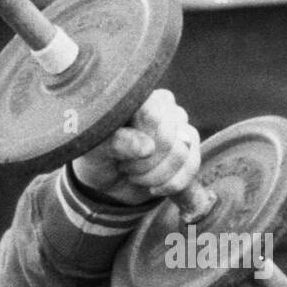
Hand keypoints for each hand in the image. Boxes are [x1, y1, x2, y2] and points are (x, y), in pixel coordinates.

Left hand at [70, 89, 200, 205]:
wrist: (106, 181)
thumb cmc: (97, 156)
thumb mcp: (95, 149)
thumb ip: (117, 142)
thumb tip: (148, 148)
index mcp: (142, 98)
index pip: (152, 117)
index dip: (138, 142)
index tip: (118, 156)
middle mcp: (167, 109)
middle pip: (167, 140)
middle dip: (141, 163)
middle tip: (123, 166)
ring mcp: (182, 130)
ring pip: (181, 155)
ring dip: (153, 176)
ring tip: (134, 175)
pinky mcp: (191, 153)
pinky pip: (191, 168)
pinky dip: (169, 185)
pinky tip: (153, 188)